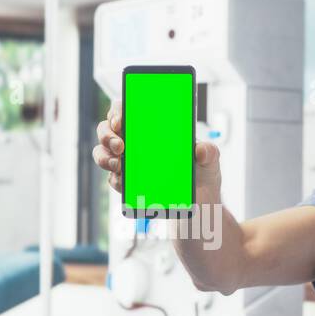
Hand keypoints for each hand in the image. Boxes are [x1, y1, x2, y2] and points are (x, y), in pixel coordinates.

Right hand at [93, 99, 222, 201]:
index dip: (117, 111)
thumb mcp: (211, 159)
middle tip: (120, 145)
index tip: (121, 120)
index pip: (127, 110)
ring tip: (119, 166)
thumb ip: (208, 151)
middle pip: (107, 130)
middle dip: (107, 135)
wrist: (200, 205)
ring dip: (105, 158)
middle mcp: (136, 142)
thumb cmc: (202, 175)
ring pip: (103, 154)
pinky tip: (124, 183)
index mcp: (153, 128)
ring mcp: (129, 163)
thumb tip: (199, 150)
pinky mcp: (128, 184)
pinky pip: (112, 180)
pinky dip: (115, 181)